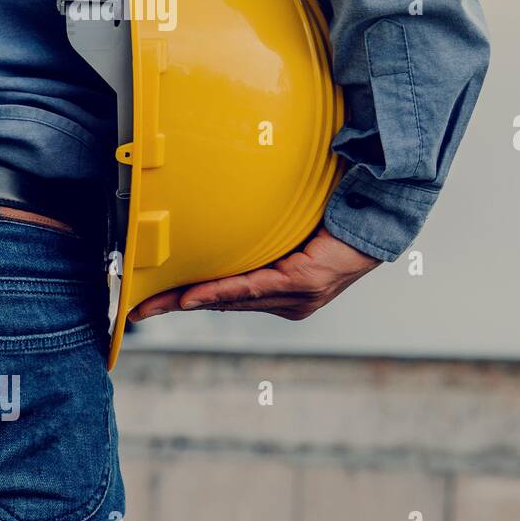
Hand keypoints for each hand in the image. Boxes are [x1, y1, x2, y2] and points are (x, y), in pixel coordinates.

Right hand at [127, 226, 380, 323]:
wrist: (380, 211)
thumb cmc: (336, 215)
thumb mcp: (286, 230)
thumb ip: (256, 235)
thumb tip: (223, 214)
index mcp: (287, 293)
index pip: (232, 297)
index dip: (193, 300)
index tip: (154, 305)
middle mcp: (292, 301)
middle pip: (226, 303)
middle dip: (179, 306)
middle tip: (139, 309)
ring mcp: (300, 295)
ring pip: (235, 298)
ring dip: (191, 301)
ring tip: (154, 305)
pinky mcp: (306, 282)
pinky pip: (256, 285)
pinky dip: (222, 290)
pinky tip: (192, 295)